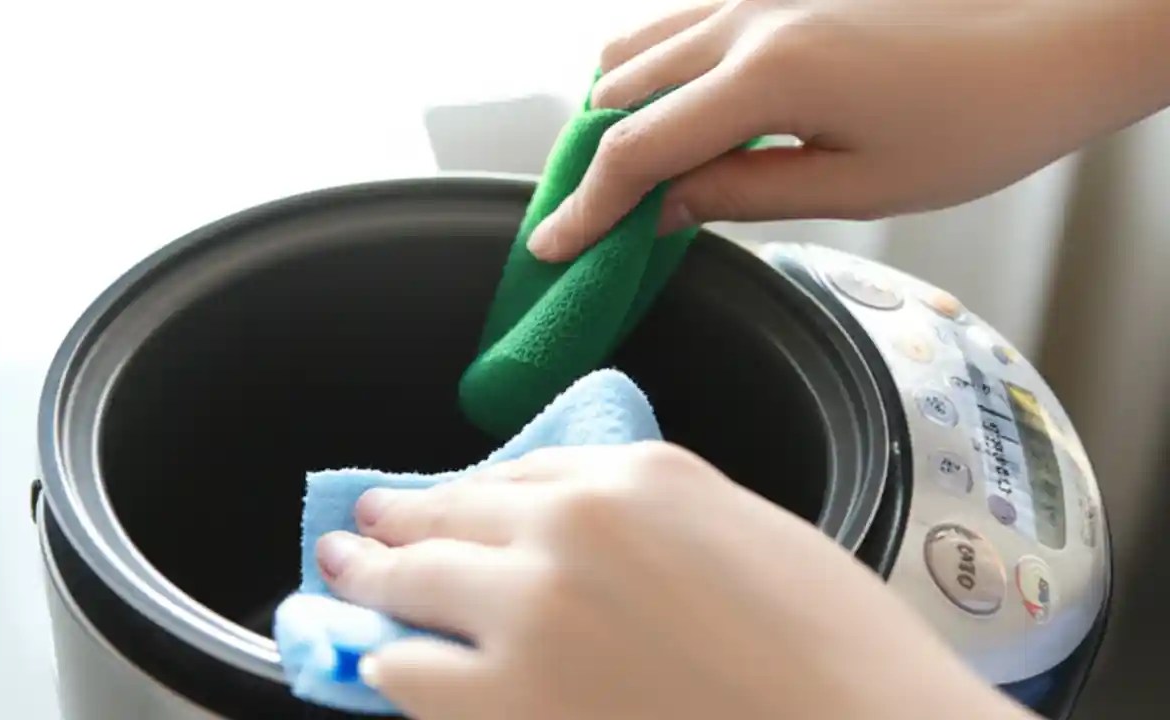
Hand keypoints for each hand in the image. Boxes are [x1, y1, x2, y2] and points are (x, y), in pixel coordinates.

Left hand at [316, 442, 1033, 719]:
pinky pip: (412, 679)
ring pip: (409, 591)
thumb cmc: (832, 643)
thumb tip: (571, 522)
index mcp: (633, 476)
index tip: (429, 498)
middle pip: (443, 517)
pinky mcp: (510, 706)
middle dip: (388, 524)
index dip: (463, 491)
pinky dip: (391, 667)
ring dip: (372, 590)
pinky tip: (378, 666)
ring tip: (342, 587)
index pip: (513, 475)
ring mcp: (529, 617)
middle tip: (352, 531)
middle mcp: (566, 531)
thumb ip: (645, 512)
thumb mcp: (742, 530)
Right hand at [527, 0, 1169, 261]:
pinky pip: (674, 24)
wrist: (1056, 36)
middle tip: (584, 224)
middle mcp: (749, 17)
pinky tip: (664, 116)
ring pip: (634, 47)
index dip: (586, 207)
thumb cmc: (981, 118)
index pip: (639, 148)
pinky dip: (646, 73)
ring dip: (610, 115)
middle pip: (617, 92)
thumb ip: (743, 193)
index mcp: (771, 74)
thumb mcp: (858, 186)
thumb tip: (664, 210)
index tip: (551, 247)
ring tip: (618, 178)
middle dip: (589, 165)